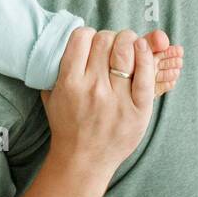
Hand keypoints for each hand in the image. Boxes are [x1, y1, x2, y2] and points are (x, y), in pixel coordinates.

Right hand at [41, 28, 162, 180]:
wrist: (83, 161)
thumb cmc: (67, 126)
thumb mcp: (52, 95)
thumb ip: (55, 69)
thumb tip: (68, 41)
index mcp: (70, 82)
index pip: (82, 37)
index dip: (89, 35)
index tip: (92, 43)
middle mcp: (93, 88)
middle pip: (105, 40)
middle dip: (110, 38)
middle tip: (112, 47)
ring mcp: (117, 99)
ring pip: (126, 50)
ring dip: (128, 42)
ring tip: (128, 48)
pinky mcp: (138, 110)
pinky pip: (145, 75)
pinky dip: (146, 57)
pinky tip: (142, 50)